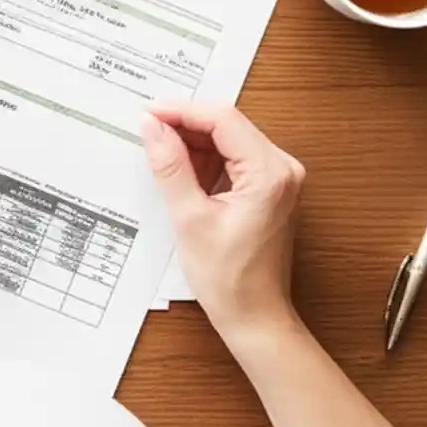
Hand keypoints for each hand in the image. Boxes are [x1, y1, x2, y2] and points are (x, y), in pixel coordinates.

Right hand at [140, 104, 304, 338]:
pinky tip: (178, 172)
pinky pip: (232, 159)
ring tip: (157, 155)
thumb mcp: (189, 219)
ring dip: (192, 143)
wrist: (255, 316)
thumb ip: (170, 167)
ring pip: (227, 140)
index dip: (181, 110)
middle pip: (226, 125)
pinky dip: (203, 161)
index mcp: (269, 173)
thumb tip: (152, 128)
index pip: (222, 119)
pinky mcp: (267, 188)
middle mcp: (281, 168)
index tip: (148, 113)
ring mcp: (277, 178)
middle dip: (184, 125)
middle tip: (145, 130)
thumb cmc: (231, 280)